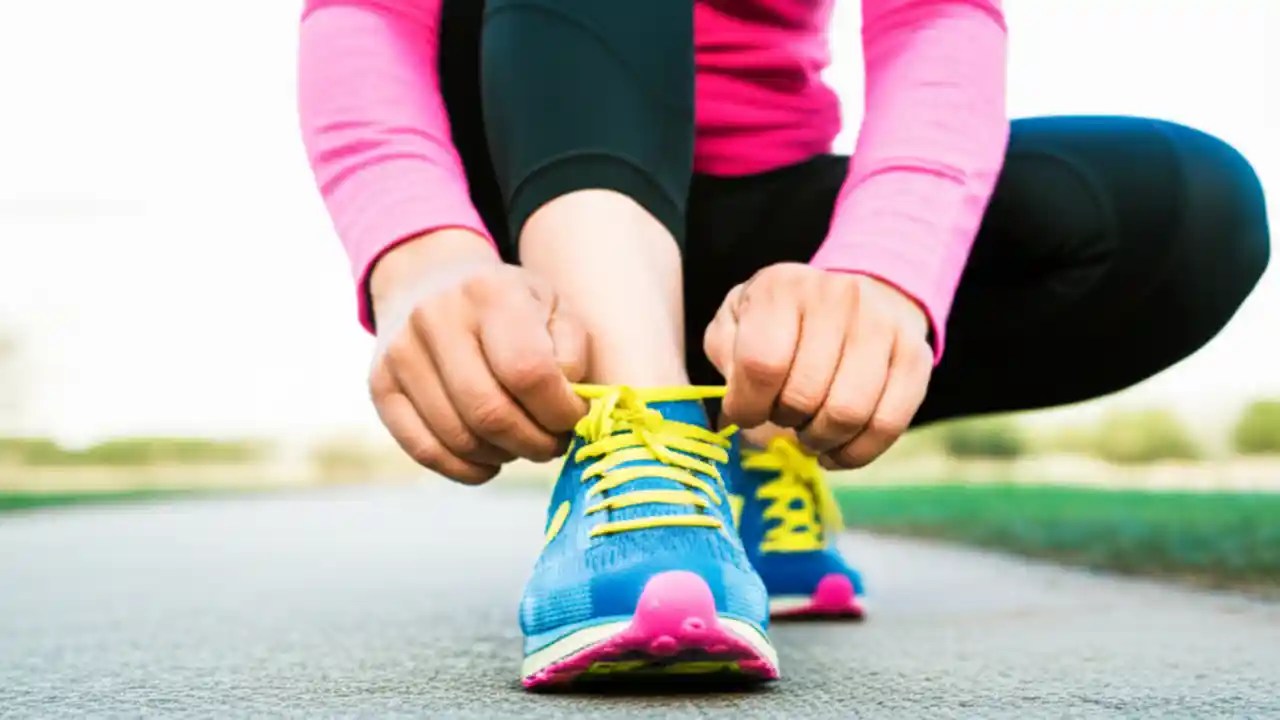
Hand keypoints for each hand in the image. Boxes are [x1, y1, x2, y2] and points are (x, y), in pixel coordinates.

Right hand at [368, 229, 588, 483]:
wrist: (430, 281)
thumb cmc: (508, 304)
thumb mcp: (552, 306)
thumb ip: (572, 352)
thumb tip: (570, 408)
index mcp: (489, 293)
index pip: (529, 373)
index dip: (560, 411)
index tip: (574, 418)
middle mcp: (436, 317)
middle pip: (491, 413)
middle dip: (535, 443)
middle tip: (553, 442)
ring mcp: (401, 352)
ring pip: (459, 438)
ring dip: (503, 455)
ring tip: (522, 442)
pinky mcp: (380, 384)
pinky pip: (423, 449)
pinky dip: (465, 469)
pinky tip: (490, 460)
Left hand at [704, 263, 932, 468]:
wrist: (851, 294)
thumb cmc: (780, 320)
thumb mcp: (737, 324)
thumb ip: (727, 360)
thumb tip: (731, 417)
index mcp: (782, 288)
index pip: (763, 365)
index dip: (748, 406)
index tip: (744, 413)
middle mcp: (837, 297)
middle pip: (806, 395)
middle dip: (785, 422)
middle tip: (781, 416)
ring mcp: (882, 324)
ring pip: (849, 413)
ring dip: (820, 439)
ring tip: (807, 432)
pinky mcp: (917, 355)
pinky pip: (889, 424)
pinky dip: (857, 452)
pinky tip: (836, 450)